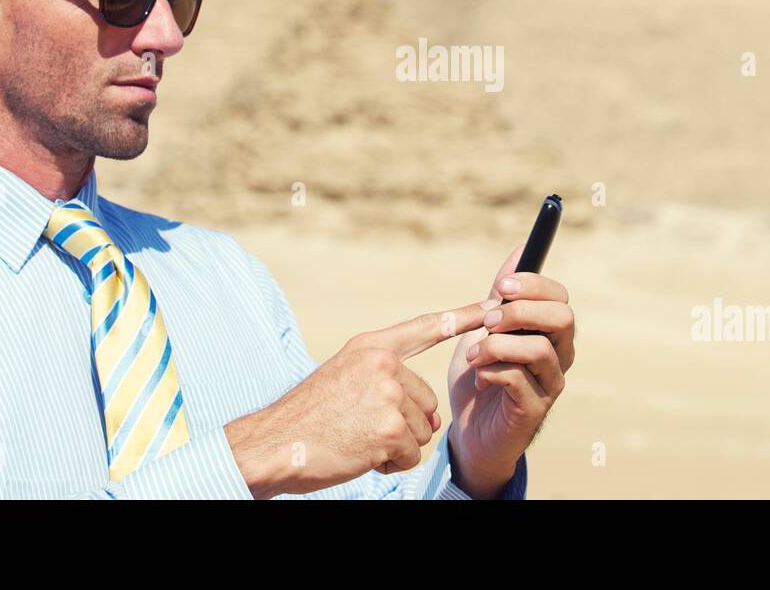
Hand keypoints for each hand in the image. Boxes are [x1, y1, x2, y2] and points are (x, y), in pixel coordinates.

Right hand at [225, 300, 495, 498]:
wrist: (276, 443)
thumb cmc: (310, 417)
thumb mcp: (345, 378)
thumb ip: (389, 382)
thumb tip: (432, 418)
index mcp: (372, 346)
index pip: (427, 328)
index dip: (464, 317)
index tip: (494, 307)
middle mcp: (382, 363)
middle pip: (426, 401)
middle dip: (403, 424)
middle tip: (361, 426)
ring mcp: (386, 393)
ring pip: (420, 430)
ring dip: (395, 445)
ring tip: (357, 437)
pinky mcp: (389, 427)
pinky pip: (411, 454)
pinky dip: (390, 463)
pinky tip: (360, 453)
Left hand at [445, 244, 576, 496]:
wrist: (468, 431)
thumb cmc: (480, 375)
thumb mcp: (484, 327)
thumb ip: (502, 293)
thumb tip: (520, 249)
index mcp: (549, 332)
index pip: (560, 297)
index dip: (534, 284)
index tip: (501, 284)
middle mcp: (559, 356)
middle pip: (563, 317)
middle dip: (520, 311)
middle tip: (487, 320)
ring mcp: (550, 383)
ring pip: (540, 348)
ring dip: (498, 344)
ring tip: (474, 355)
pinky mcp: (534, 409)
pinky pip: (517, 378)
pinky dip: (490, 370)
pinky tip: (479, 377)